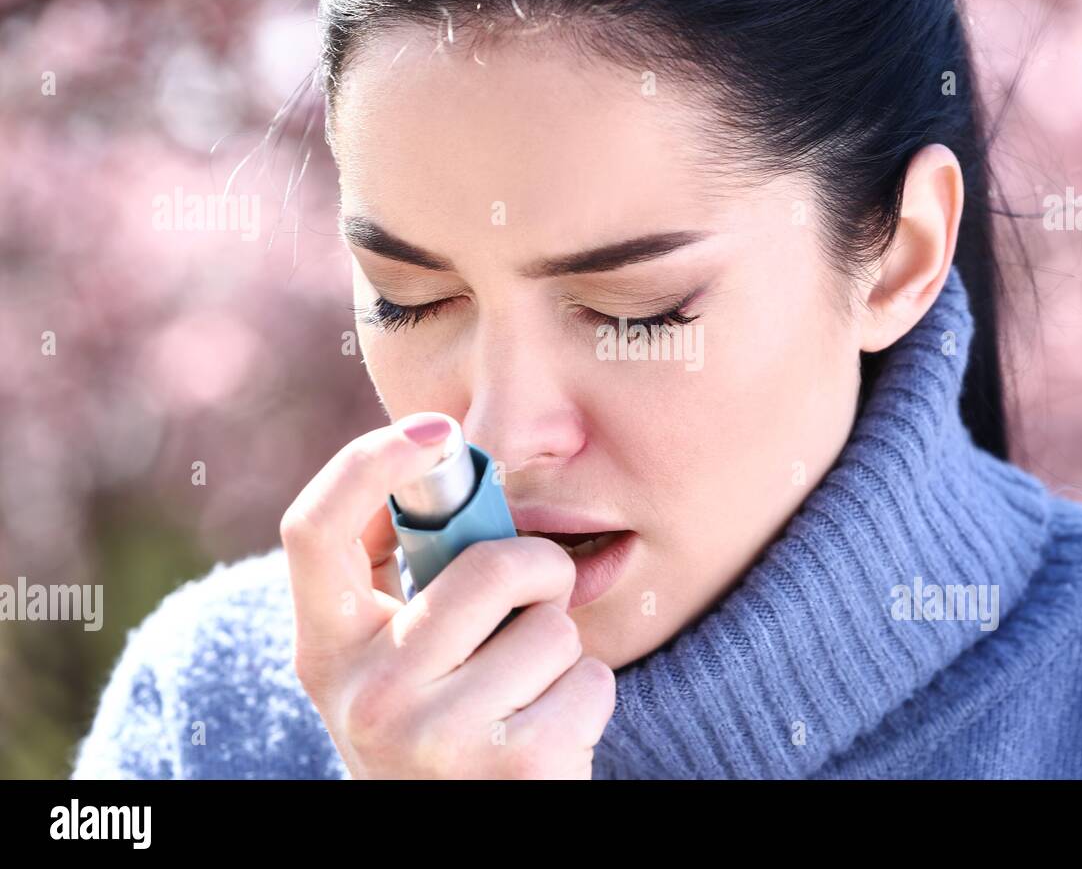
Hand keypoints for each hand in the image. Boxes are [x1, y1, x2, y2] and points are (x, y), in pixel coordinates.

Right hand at [279, 412, 615, 777]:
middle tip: (538, 593)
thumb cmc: (440, 720)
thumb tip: (449, 463)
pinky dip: (587, 694)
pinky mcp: (510, 768)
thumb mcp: (396, 656)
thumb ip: (411, 576)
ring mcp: (433, 737)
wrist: (454, 833)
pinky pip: (589, 679)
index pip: (314, 531)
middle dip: (538, 567)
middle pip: (487, 568)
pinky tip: (549, 728)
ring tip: (524, 688)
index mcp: (326, 648)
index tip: (434, 429)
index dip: (369, 462)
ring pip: (550, 626)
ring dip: (559, 646)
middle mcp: (366, 695)